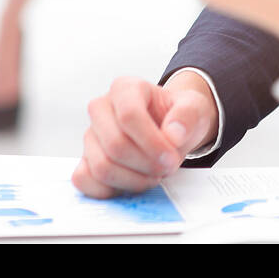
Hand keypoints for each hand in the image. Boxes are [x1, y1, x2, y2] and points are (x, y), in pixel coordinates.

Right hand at [72, 72, 217, 197]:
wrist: (170, 128)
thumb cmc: (177, 116)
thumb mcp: (194, 107)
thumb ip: (187, 116)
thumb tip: (173, 134)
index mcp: (125, 88)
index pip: (129, 115)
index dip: (151, 142)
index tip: (170, 157)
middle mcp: (102, 108)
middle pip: (115, 145)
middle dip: (145, 164)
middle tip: (166, 167)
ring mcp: (91, 135)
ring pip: (101, 167)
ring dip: (133, 179)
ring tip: (154, 174)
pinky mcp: (85, 159)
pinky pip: (84, 180)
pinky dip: (109, 189)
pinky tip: (133, 182)